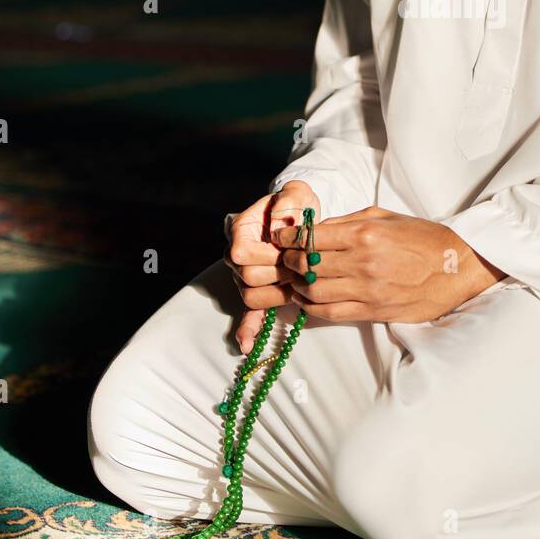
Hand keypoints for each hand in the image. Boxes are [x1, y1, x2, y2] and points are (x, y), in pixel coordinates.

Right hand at [224, 181, 320, 353]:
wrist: (300, 215)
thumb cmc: (297, 204)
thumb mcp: (296, 193)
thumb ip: (288, 202)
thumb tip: (280, 224)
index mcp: (241, 230)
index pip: (243, 253)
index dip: (267, 255)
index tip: (289, 250)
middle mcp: (237, 255)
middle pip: (249, 278)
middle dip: (278, 275)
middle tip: (302, 269)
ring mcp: (245, 275)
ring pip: (251, 297)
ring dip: (276, 296)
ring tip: (298, 287)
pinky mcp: (258, 290)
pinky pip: (247, 314)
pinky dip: (247, 329)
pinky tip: (246, 345)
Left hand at [272, 205, 505, 322]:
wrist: (456, 266)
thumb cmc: (422, 237)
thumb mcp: (384, 216)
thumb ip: (347, 222)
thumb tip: (315, 230)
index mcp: (365, 234)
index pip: (310, 238)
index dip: (288, 239)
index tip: (281, 239)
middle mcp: (363, 263)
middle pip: (306, 265)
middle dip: (290, 261)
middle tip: (287, 258)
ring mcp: (368, 290)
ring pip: (313, 292)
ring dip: (298, 285)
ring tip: (297, 278)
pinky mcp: (374, 311)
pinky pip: (330, 312)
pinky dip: (312, 307)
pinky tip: (309, 298)